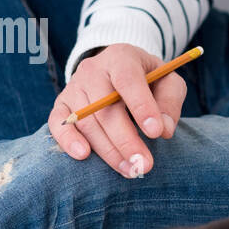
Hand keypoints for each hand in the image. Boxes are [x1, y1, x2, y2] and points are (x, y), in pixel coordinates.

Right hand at [49, 44, 186, 176]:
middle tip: (144, 165)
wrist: (118, 71)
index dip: (141, 106)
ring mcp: (74, 86)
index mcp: (121, 58)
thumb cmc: (148, 80)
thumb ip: (170, 101)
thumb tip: (163, 129)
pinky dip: (68, 140)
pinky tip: (83, 156)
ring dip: (108, 150)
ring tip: (130, 170)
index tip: (155, 133)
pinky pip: (59, 123)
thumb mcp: (168, 81)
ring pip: (87, 121)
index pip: (128, 80)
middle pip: (105, 107)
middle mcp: (93, 70)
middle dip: (126, 139)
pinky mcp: (62, 104)